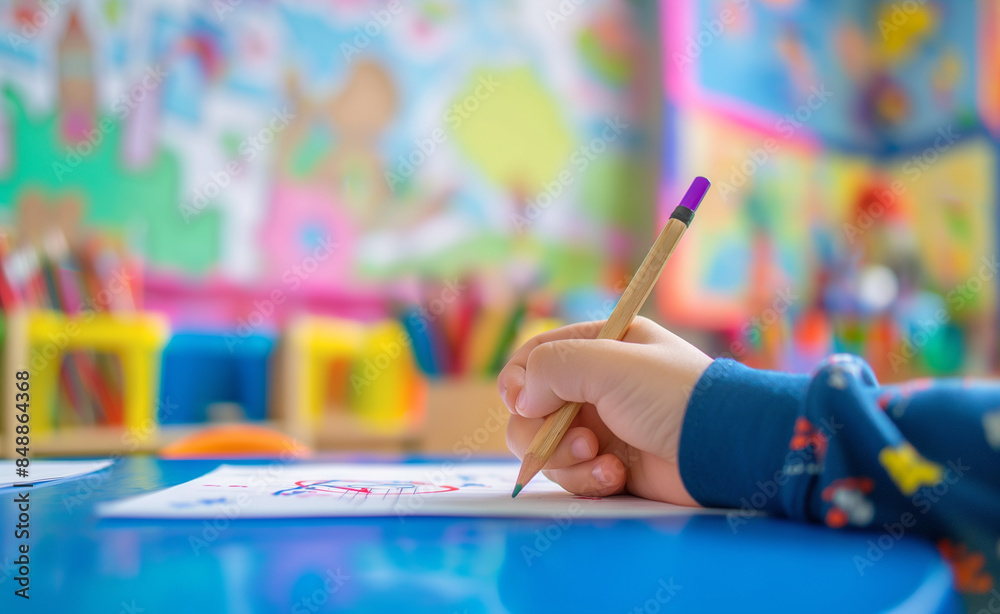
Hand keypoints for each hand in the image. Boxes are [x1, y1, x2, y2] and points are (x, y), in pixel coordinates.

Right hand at [498, 317, 712, 504]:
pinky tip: (615, 477)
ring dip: (566, 459)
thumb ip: (551, 367)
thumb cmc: (672, 397)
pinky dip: (586, 479)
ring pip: (545, 447)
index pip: (534, 357)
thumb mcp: (608, 364)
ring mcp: (601, 427)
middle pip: (530, 410)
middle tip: (580, 440)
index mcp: (599, 346)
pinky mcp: (607, 466)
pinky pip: (571, 475)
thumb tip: (522, 399)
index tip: (523, 403)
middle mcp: (595, 385)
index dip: (519, 382)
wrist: (724, 452)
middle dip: (543, 431)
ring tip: (602, 460)